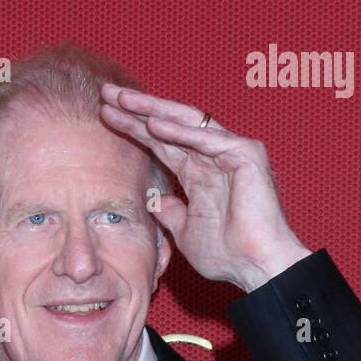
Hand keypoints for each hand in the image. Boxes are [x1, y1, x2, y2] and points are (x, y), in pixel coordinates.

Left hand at [100, 84, 311, 292]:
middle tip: (107, 93)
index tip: (105, 115)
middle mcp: (213, 156)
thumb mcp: (184, 231)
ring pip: (186, 123)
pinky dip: (180, 132)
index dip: (134, 128)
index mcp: (199, 173)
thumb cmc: (226, 254)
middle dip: (138, 109)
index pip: (160, 143)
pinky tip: (153, 123)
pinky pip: (207, 139)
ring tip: (123, 99)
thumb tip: (152, 200)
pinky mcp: (246, 154)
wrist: (255, 267)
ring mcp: (231, 152)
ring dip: (153, 110)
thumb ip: (169, 212)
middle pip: (169, 125)